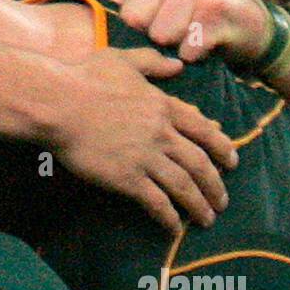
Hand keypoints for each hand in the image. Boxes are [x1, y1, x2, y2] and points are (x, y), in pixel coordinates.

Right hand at [53, 48, 236, 233]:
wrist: (57, 104)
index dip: (222, 147)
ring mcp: (146, 157)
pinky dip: (169, 217)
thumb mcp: (122, 60)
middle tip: (223, 200)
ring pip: (184, 186)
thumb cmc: (84, 78)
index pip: (203, 130)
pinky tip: (175, 228)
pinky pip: (157, 202)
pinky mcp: (127, 178)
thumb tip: (178, 65)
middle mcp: (161, 133)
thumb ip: (152, 62)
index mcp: (163, 106)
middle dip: (215, 185)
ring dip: (199, 205)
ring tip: (207, 219)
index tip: (232, 161)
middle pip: (200, 163)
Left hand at [88, 0, 271, 63]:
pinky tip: (203, 41)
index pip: (112, 0)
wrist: (243, 20)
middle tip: (172, 24)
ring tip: (188, 31)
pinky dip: (192, 54)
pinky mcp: (217, 8)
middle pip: (133, 18)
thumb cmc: (186, 8)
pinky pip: (186, 48)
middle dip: (149, 32)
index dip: (127, 20)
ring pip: (160, 35)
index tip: (151, 15)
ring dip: (173, 44)